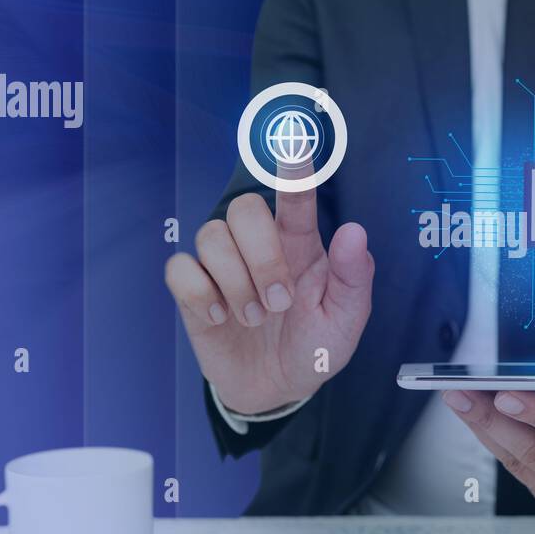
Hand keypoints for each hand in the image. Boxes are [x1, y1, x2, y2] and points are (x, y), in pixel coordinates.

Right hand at [165, 179, 373, 414]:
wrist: (276, 389)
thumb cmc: (314, 346)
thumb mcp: (345, 321)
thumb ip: (353, 278)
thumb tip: (354, 231)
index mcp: (301, 245)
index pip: (295, 198)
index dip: (293, 170)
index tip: (293, 144)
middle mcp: (259, 245)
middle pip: (243, 210)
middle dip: (261, 256)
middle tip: (279, 302)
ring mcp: (223, 266)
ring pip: (210, 236)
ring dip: (235, 283)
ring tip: (255, 318)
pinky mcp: (194, 290)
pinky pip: (180, 268)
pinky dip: (200, 294)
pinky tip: (220, 317)